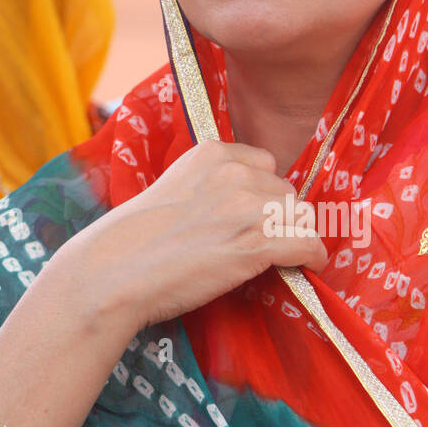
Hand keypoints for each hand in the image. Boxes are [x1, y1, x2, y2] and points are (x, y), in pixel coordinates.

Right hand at [57, 140, 327, 329]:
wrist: (114, 272)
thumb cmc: (133, 241)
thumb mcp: (173, 190)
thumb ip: (209, 188)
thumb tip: (239, 209)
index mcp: (212, 154)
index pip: (266, 165)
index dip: (266, 193)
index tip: (259, 214)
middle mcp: (234, 174)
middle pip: (287, 192)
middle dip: (281, 217)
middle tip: (267, 242)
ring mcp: (247, 207)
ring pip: (302, 218)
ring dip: (297, 237)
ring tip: (287, 256)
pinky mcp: (256, 244)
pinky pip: (308, 244)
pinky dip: (313, 256)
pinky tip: (308, 266)